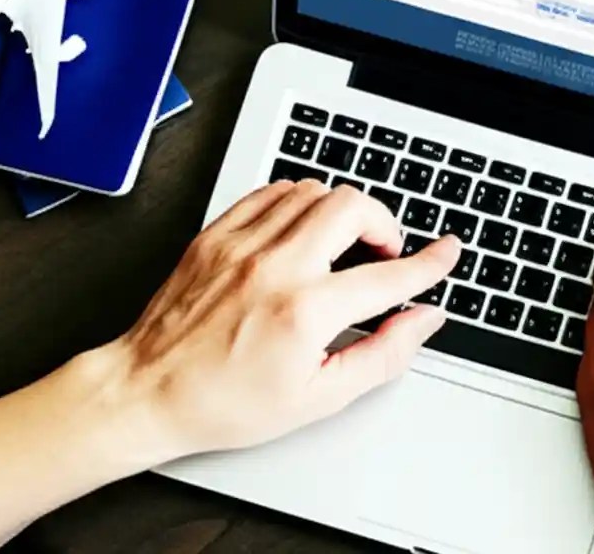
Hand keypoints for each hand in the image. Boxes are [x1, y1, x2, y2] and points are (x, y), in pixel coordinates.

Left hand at [110, 180, 459, 459]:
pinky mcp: (216, 235)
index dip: (429, 263)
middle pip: (353, 207)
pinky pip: (271, 192)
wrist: (147, 392)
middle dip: (384, 225)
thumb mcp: (319, 398)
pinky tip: (301, 231)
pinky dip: (298, 202)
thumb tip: (422, 320)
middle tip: (384, 253)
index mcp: (304, 312)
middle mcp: (274, 267)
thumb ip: (382, 354)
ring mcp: (241, 244)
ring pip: (313, 190)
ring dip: (341, 210)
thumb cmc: (224, 403)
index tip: (446, 252)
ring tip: (343, 243)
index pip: (388, 275)